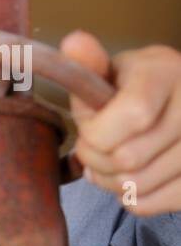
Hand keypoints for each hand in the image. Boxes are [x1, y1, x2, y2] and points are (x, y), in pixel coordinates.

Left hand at [62, 30, 180, 216]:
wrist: (174, 103)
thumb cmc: (130, 90)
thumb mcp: (110, 72)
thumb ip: (88, 64)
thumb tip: (73, 42)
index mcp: (167, 72)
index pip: (134, 115)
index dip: (97, 133)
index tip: (88, 129)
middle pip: (129, 158)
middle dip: (95, 159)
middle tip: (93, 150)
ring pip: (138, 185)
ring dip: (108, 182)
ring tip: (107, 164)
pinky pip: (152, 203)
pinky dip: (129, 198)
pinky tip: (127, 178)